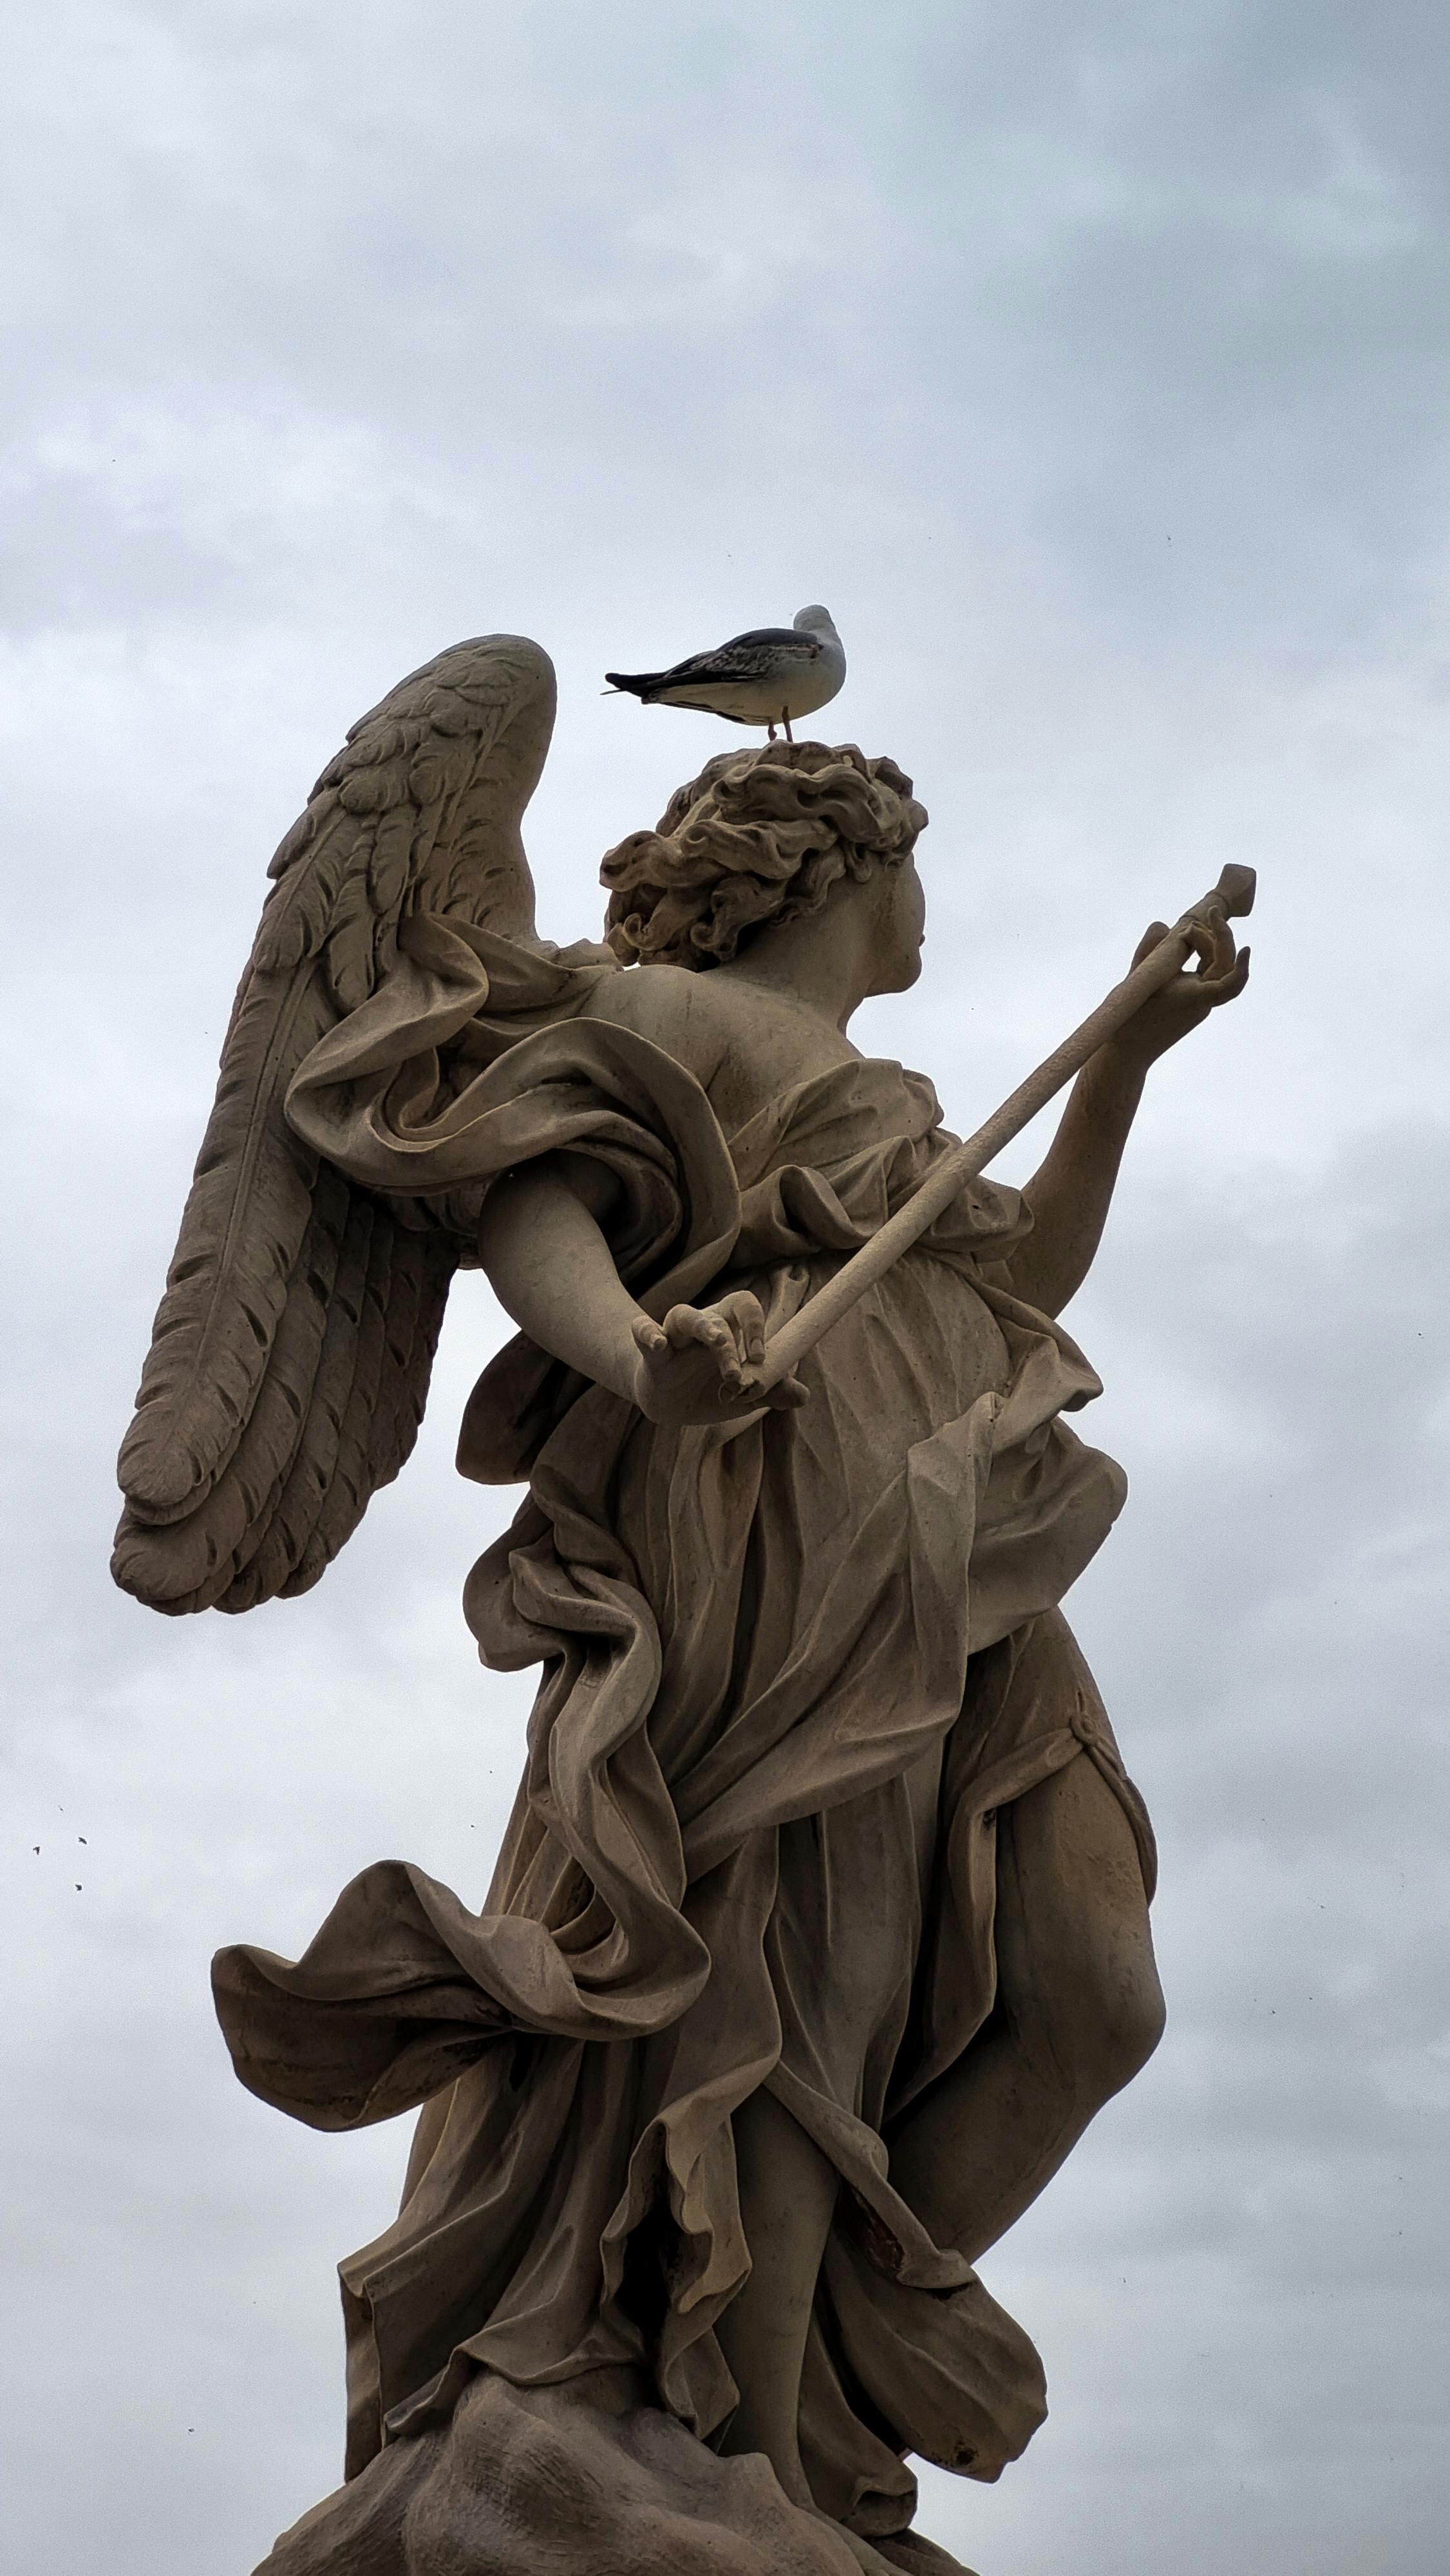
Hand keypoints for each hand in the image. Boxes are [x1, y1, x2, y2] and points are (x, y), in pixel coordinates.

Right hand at [629, 1293, 807, 1426]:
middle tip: (735, 1376)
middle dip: (730, 1343)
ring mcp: (675, 1336)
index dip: (755, 1324)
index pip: (744, 1305)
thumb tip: (802, 1395)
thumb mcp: (743, 1396)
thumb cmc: (711, 1390)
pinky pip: (644, 1330)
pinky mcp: (652, 1352)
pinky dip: (648, 1332)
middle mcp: (702, 1325)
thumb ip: (771, 1392)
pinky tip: (658, 1342)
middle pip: (717, 1315)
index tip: (760, 1357)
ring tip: (717, 1342)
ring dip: (703, 1326)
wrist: (671, 1406)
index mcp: (728, 1328)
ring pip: (684, 1315)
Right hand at [1104, 908, 1249, 1073]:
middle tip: (1208, 914)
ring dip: (1207, 946)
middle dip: (1218, 938)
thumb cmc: (1129, 1021)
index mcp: (1195, 998)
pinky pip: (1204, 976)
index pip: (1231, 982)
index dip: (1243, 965)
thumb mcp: (1136, 980)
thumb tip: (1161, 924)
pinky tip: (1186, 944)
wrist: (1126, 1054)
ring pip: (1215, 969)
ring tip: (1187, 930)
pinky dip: (1200, 957)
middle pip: (1224, 965)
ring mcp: (1198, 1004)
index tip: (1248, 947)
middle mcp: (1202, 1002)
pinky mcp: (1191, 1005)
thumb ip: (1148, 949)